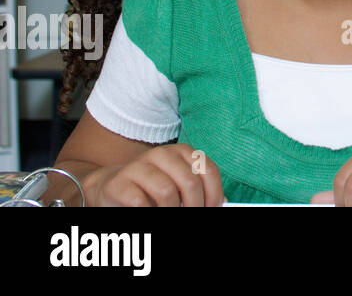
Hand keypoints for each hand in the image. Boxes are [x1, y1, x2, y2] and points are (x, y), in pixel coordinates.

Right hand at [88, 144, 223, 206]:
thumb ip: (199, 190)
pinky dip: (149, 213)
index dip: (214, 193)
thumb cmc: (153, 188)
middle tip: (193, 217)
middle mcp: (162, 154)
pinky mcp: (119, 183)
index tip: (213, 209)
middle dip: (195, 206)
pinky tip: (150, 213)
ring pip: (167, 192)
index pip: (208, 170)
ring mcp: (138, 166)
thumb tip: (222, 202)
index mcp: (182, 152)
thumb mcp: (179, 184)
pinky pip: (140, 202)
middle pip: (190, 182)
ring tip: (171, 215)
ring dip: (172, 211)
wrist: (112, 187)